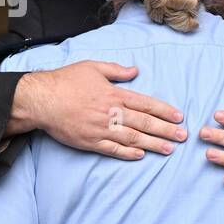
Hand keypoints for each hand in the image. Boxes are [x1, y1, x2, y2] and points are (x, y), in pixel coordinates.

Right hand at [11, 61, 186, 159]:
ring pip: (132, 138)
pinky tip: (141, 156)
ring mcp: (100, 129)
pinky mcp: (89, 141)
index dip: (165, 111)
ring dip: (153, 144)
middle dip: (166, 130)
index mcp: (114, 94)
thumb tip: (135, 70)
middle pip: (144, 122)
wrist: (39, 100)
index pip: (146, 103)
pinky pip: (112, 149)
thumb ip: (116, 70)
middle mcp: (110, 113)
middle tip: (183, 136)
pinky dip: (128, 153)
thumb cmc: (65, 81)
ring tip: (170, 149)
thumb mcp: (92, 67)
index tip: (179, 117)